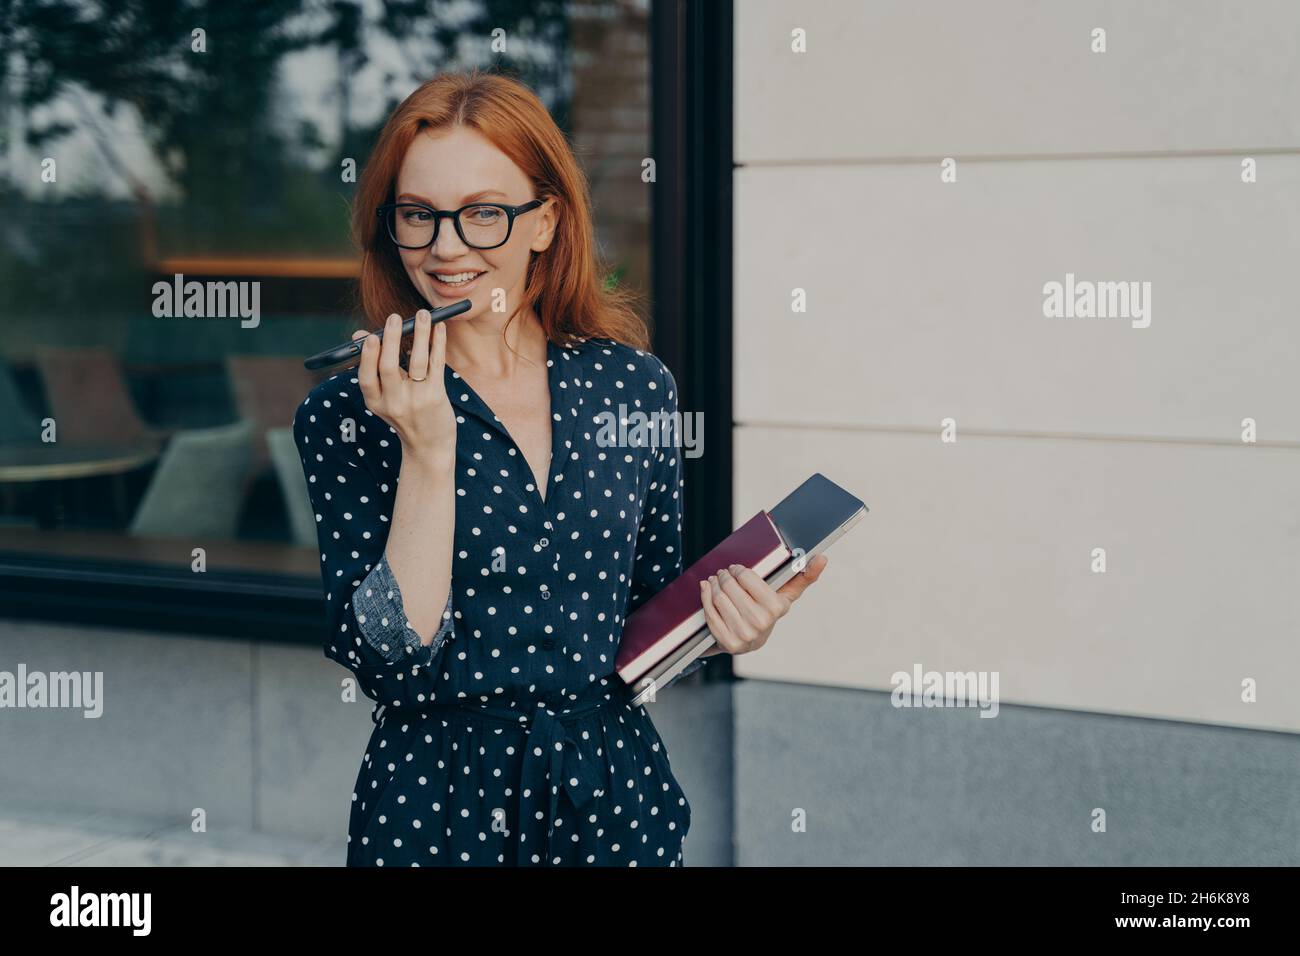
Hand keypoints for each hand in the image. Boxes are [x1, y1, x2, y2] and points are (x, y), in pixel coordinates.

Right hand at [354, 310, 456, 463]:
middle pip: (389, 367)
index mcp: (375, 402)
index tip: (370, 336)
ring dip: (420, 334)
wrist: (429, 445)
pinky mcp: (436, 396)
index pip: (366, 378)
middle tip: (395, 318)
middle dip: (392, 339)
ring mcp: (416, 400)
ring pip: (416, 362)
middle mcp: (394, 403)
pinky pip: (436, 364)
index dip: (367, 356)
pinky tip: (439, 328)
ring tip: (422, 315)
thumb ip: (374, 367)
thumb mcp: (384, 396)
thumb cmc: (405, 413)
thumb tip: (360, 334)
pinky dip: (438, 343)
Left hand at [697, 554, 828, 656]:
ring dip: (713, 585)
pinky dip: (705, 598)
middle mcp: (761, 623)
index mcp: (777, 607)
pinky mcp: (728, 642)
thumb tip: (822, 558)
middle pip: (730, 587)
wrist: (752, 642)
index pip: (747, 577)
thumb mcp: (786, 595)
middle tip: (722, 573)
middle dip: (724, 576)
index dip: (738, 570)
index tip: (736, 568)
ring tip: (715, 580)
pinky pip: (710, 613)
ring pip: (719, 598)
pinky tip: (707, 590)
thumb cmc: (769, 612)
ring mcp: (743, 634)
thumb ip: (804, 576)